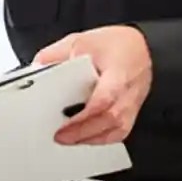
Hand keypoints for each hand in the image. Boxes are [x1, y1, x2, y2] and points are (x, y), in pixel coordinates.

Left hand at [33, 25, 152, 145]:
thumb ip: (58, 53)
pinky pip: (120, 132)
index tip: (64, 123)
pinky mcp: (132, 111)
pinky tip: (87, 138)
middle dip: (84, 131)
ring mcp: (133, 104)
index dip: (84, 115)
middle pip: (110, 119)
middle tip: (61, 137)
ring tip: (70, 140)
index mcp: (118, 72)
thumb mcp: (83, 40)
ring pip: (117, 130)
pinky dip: (102, 138)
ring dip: (92, 138)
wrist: (143, 45)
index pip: (104, 98)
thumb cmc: (117, 44)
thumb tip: (38, 65)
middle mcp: (128, 92)